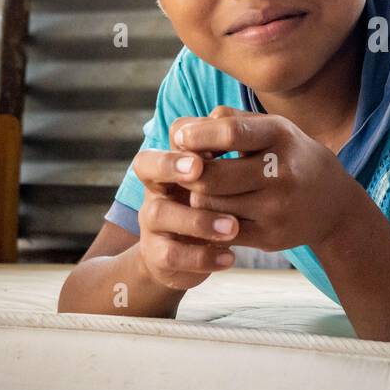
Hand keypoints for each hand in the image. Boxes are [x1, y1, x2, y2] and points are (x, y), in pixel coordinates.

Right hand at [131, 123, 239, 290]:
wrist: (187, 247)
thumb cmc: (211, 197)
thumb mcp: (215, 172)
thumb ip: (220, 150)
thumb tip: (238, 131)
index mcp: (167, 163)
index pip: (163, 141)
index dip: (176, 151)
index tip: (202, 157)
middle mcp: (154, 189)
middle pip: (152, 173)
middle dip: (180, 173)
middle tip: (211, 178)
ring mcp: (151, 223)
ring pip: (161, 215)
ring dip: (198, 220)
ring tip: (233, 226)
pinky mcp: (158, 255)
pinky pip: (173, 256)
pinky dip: (203, 257)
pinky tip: (230, 256)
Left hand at [171, 106, 361, 253]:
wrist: (333, 203)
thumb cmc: (289, 156)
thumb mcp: (270, 128)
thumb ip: (227, 121)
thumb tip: (180, 131)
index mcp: (280, 136)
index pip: (230, 132)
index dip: (197, 135)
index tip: (180, 137)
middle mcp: (282, 172)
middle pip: (211, 176)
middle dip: (187, 173)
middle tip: (183, 170)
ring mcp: (277, 208)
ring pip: (209, 206)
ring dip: (196, 197)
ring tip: (200, 189)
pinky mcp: (271, 237)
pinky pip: (220, 232)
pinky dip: (208, 222)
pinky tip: (212, 212)